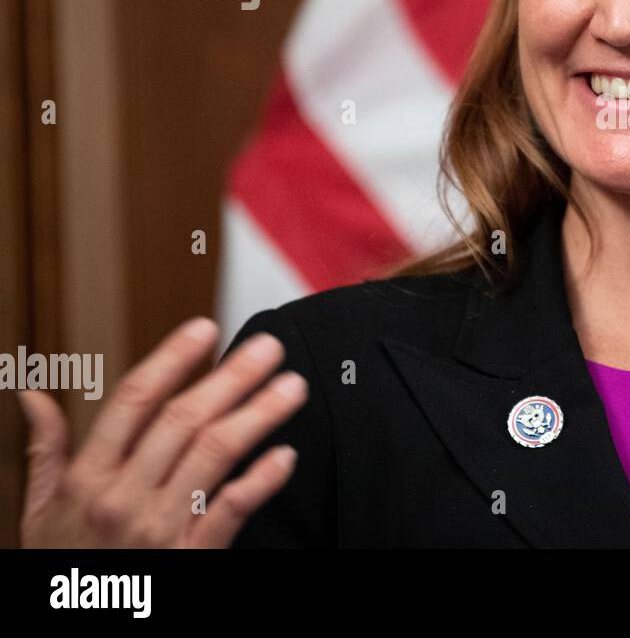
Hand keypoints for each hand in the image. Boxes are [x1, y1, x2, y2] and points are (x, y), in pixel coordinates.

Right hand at [17, 316, 306, 547]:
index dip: (171, 358)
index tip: (204, 328)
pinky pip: (230, 511)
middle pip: (184, 420)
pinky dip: (261, 481)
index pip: (133, 402)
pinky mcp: (190, 558)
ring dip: (258, 415)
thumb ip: (46, 449)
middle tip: (268, 346)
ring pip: (215, 456)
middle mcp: (122, 498)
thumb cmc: (63, 565)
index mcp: (86, 478)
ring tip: (290, 387)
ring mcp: (158, 528)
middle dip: (232, 377)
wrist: (74, 632)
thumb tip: (33, 395)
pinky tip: (285, 455)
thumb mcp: (40, 510)